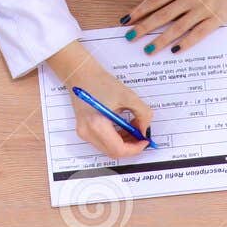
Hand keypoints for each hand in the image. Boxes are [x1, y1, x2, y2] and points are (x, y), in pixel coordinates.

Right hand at [49, 41, 153, 158]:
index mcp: (97, 124)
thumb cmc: (101, 82)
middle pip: (114, 152)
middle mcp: (87, 132)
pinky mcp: (84, 131)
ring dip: (124, 143)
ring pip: (109, 149)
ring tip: (132, 128)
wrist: (81, 74)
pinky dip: (116, 139)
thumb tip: (145, 130)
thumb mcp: (128, 97)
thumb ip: (143, 115)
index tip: (144, 140)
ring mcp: (84, 133)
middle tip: (141, 136)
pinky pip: (103, 142)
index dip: (135, 148)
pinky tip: (123, 127)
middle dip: (131, 147)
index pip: (118, 149)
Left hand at [123, 0, 226, 54]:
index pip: (155, 1)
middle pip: (162, 17)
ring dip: (161, 40)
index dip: (140, 11)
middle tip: (130, 38)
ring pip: (177, 28)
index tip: (127, 20)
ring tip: (148, 50)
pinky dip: (187, 43)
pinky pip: (199, 34)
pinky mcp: (217, 19)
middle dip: (144, 28)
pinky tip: (176, 50)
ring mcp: (202, 10)